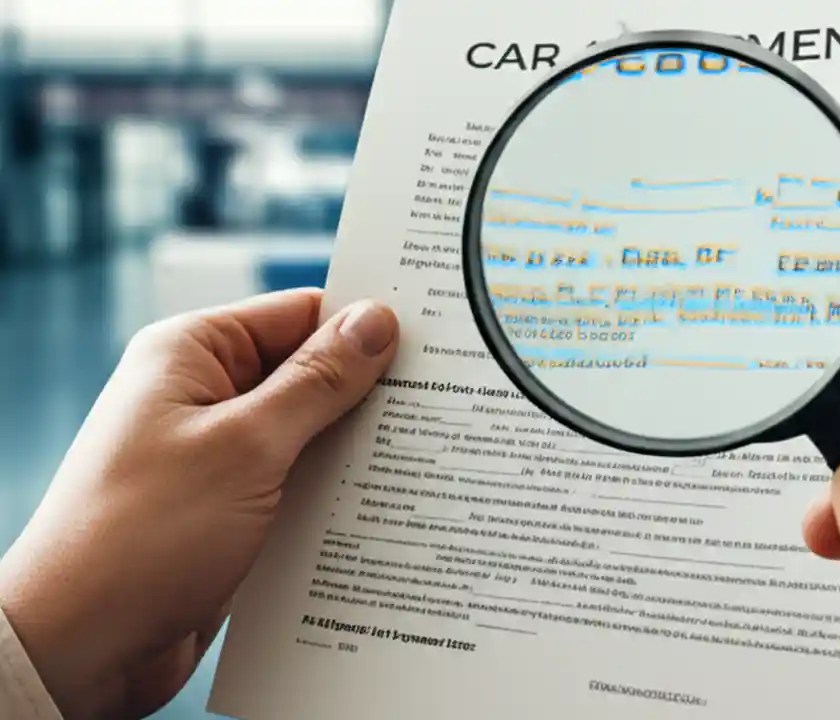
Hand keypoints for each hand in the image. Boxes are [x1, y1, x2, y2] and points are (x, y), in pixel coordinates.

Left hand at [0, 289, 398, 718]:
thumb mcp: (246, 447)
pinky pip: (298, 485)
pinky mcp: (230, 509)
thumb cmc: (142, 536)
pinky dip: (336, 494)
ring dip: (357, 451)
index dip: (366, 325)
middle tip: (446, 405)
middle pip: (311, 374)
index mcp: (192, 353)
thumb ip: (318, 382)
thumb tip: (376, 322)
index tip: (435, 342)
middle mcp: (203, 396)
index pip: (300, 314)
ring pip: (311, 435)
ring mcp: (217, 455)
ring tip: (426, 459)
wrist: (80, 648)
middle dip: (370, 395)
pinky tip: (384, 508)